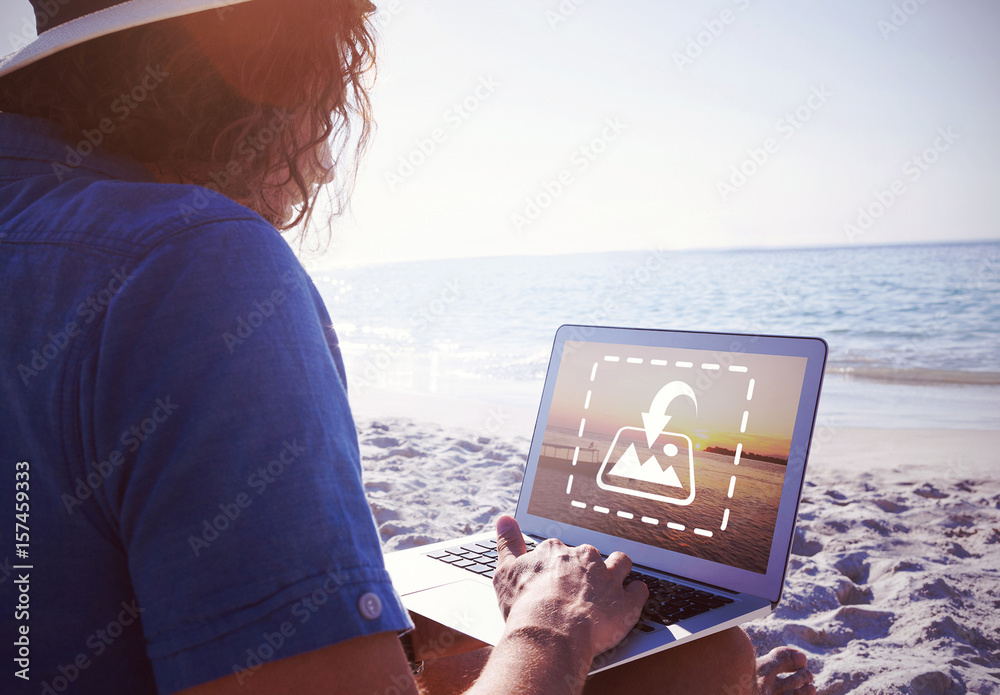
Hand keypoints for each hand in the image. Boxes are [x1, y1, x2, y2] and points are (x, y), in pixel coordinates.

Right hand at [491, 515, 647, 661]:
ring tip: (612, 586)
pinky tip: (631, 601)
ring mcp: (608, 578)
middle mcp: (584, 558)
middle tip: (579, 589)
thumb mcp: (505, 572)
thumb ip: (507, 543)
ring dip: (619, 572)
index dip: (559, 565)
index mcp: (556, 551)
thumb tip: (505, 520)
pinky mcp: (626, 601)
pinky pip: (639, 591)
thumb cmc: (526, 608)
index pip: (560, 550)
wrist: (549, 634)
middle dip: (587, 569)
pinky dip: (636, 596)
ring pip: (621, 563)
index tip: (556, 577)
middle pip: (591, 555)